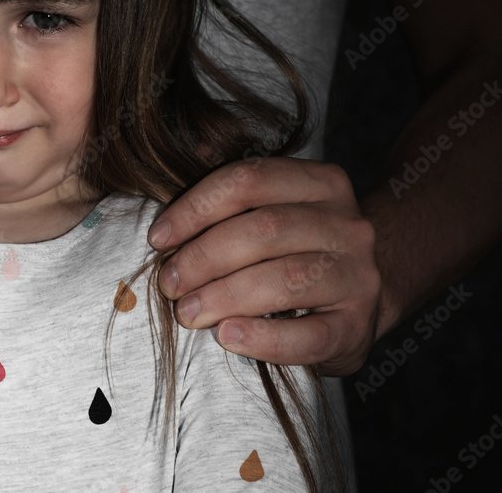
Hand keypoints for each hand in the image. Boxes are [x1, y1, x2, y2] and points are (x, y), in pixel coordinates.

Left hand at [148, 157, 380, 375]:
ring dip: (225, 296)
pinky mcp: (359, 326)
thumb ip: (228, 211)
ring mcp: (359, 275)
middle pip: (265, 228)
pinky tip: (228, 336)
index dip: (196, 208)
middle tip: (169, 283)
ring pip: (286, 278)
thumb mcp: (274, 215)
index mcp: (321, 184)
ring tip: (187, 312)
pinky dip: (263, 338)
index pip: (249, 180)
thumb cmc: (296, 254)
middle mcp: (347, 224)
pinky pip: (310, 335)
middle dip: (204, 257)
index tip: (158, 238)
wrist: (359, 303)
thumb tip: (163, 231)